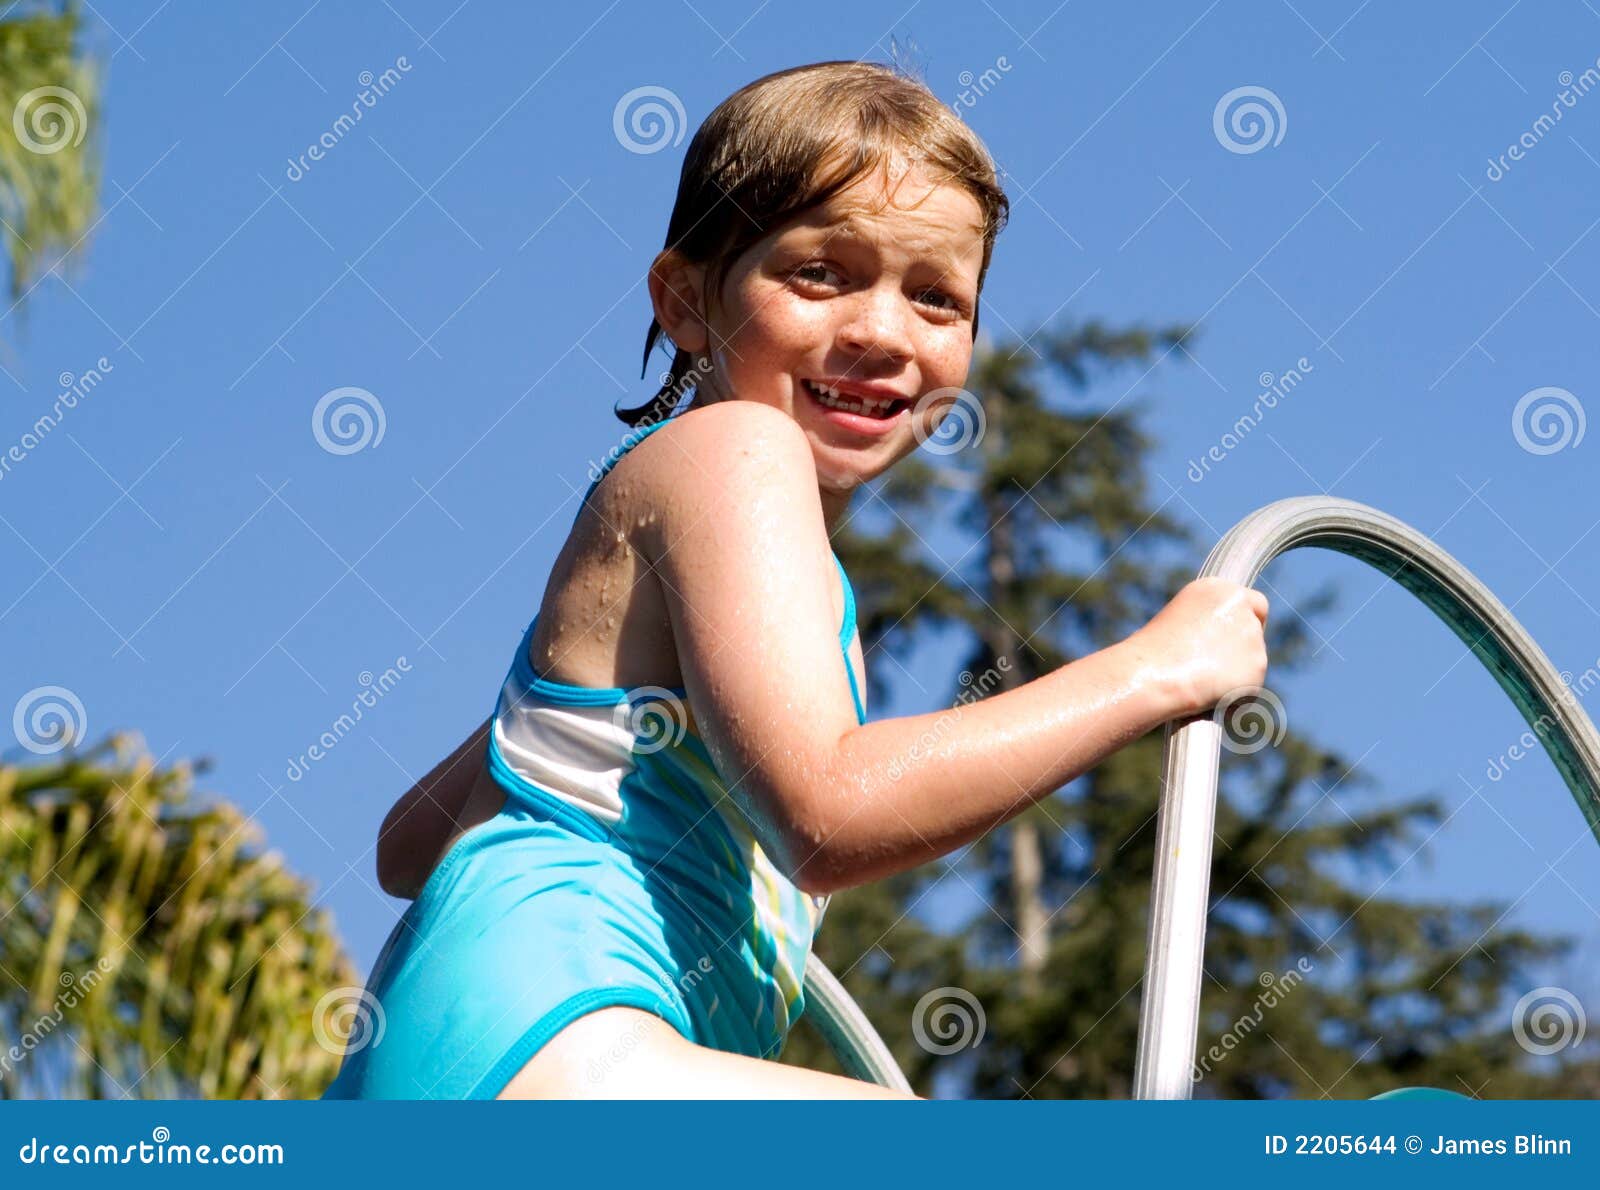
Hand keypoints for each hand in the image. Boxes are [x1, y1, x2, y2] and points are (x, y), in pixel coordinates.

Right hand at [1128, 577, 1269, 717]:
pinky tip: (1210, 696)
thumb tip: (1220, 644)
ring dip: (1235, 673)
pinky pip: (1250, 687)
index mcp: (1217, 589)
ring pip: (1253, 662)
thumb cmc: (1153, 652)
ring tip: (1202, 683)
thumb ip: (1208, 623)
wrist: (1154, 675)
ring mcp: (1253, 638)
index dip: (1246, 622)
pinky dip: (1235, 695)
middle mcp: (1241, 608)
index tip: (1233, 638)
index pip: (1253, 602)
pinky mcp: (1258, 668)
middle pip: (1256, 632)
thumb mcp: (1179, 620)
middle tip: (1214, 667)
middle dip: (1241, 649)